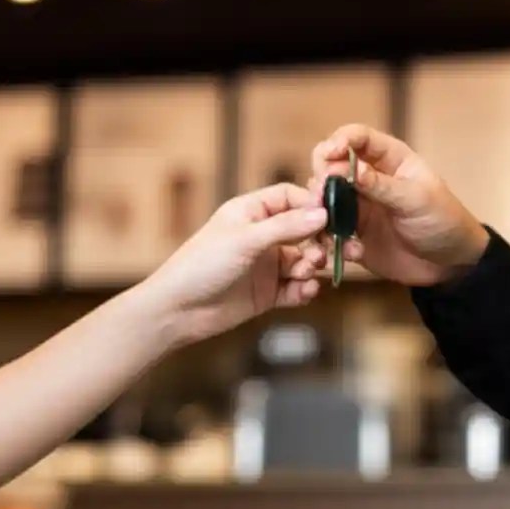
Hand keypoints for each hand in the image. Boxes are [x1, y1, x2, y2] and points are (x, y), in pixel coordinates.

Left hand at [144, 183, 327, 343]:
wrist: (178, 310)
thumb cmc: (201, 265)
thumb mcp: (245, 239)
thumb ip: (286, 227)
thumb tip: (323, 213)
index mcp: (250, 212)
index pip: (290, 198)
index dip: (312, 204)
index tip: (331, 215)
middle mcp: (261, 236)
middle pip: (304, 230)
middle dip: (320, 239)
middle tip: (331, 249)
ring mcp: (265, 265)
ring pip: (303, 260)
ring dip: (312, 265)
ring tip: (307, 271)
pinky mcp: (267, 293)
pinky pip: (296, 287)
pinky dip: (305, 288)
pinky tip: (306, 290)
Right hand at [310, 124, 488, 286]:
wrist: (451, 264)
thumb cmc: (442, 221)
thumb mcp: (416, 200)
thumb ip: (381, 185)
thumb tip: (348, 169)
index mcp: (389, 159)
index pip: (357, 137)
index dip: (339, 140)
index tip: (329, 155)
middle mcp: (368, 178)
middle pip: (331, 164)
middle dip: (322, 174)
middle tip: (321, 193)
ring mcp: (358, 206)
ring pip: (323, 197)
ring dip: (318, 207)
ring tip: (325, 222)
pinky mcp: (352, 234)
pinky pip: (328, 231)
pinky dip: (328, 238)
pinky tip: (349, 251)